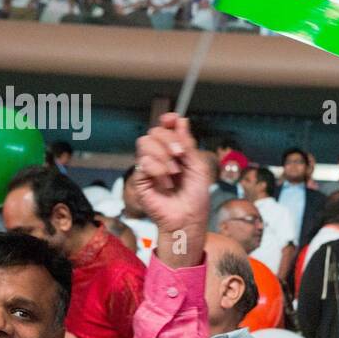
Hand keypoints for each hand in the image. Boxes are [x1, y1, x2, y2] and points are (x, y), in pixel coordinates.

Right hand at [133, 112, 209, 263]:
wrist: (189, 218)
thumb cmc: (196, 197)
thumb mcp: (198, 166)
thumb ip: (188, 144)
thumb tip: (181, 121)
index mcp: (174, 152)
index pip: (165, 128)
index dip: (167, 121)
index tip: (172, 119)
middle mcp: (159, 156)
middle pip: (154, 132)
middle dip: (168, 140)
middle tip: (179, 155)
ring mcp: (148, 167)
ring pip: (144, 143)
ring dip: (163, 156)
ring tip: (174, 173)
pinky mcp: (140, 179)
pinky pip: (143, 162)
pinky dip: (157, 170)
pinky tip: (166, 183)